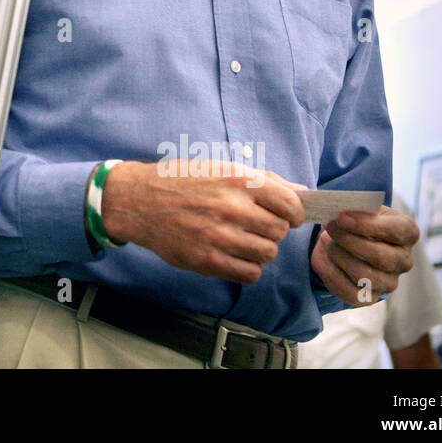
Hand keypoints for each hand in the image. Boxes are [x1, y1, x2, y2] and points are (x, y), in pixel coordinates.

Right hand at [101, 160, 305, 283]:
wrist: (138, 200)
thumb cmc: (180, 181)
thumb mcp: (220, 169)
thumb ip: (263, 180)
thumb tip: (302, 193)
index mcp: (238, 180)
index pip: (290, 204)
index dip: (294, 213)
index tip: (287, 216)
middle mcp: (232, 207)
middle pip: (280, 231)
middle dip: (272, 230)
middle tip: (255, 226)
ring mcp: (220, 236)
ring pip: (267, 253)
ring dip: (259, 249)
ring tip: (242, 240)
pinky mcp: (208, 260)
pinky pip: (250, 273)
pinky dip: (248, 267)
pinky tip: (234, 255)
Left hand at [310, 206, 417, 304]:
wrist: (351, 240)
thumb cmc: (359, 219)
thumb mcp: (361, 207)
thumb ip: (356, 206)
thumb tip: (340, 209)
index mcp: (407, 233)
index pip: (398, 231)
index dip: (368, 225)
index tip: (342, 217)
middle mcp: (404, 261)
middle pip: (381, 257)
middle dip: (349, 241)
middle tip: (329, 227)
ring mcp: (389, 282)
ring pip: (364, 276)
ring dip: (338, 256)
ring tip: (325, 240)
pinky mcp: (370, 297)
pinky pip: (350, 293)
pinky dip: (330, 274)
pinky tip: (321, 257)